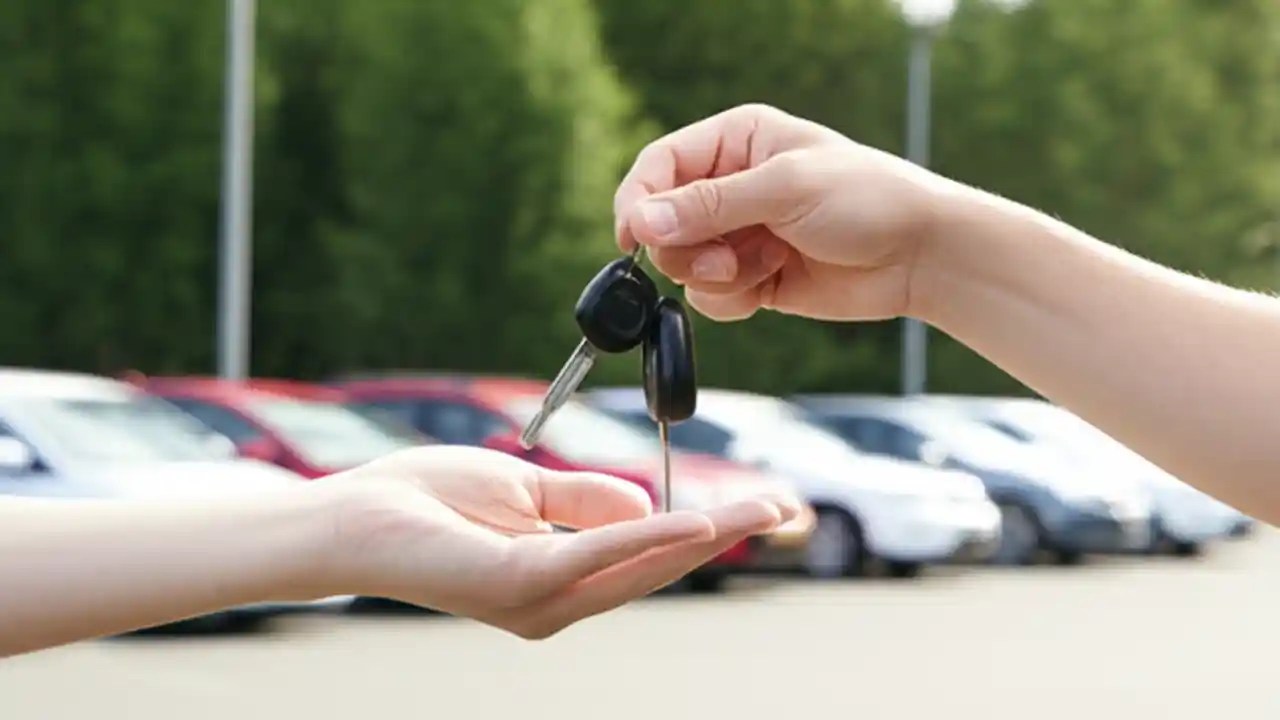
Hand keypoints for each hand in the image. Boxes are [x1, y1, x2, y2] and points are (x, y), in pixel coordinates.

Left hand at [313, 446, 796, 638]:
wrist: (351, 519)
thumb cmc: (426, 501)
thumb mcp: (524, 486)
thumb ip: (585, 499)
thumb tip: (646, 503)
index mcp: (560, 577)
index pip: (650, 555)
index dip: (709, 532)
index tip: (763, 507)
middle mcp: (557, 602)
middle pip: (660, 567)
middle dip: (726, 537)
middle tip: (786, 510)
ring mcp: (538, 601)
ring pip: (640, 566)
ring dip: (704, 536)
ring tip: (759, 512)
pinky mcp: (515, 586)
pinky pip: (594, 558)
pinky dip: (645, 538)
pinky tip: (690, 521)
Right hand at [614, 103, 963, 322]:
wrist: (919, 255)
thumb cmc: (867, 200)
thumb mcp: (784, 190)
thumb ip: (708, 206)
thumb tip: (642, 222)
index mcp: (736, 141)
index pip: (660, 166)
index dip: (639, 200)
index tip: (633, 236)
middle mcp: (731, 185)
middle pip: (662, 222)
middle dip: (684, 248)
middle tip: (722, 257)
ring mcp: (740, 234)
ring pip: (682, 264)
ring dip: (712, 275)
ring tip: (759, 266)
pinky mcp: (751, 276)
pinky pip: (709, 296)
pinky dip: (729, 298)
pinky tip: (768, 284)